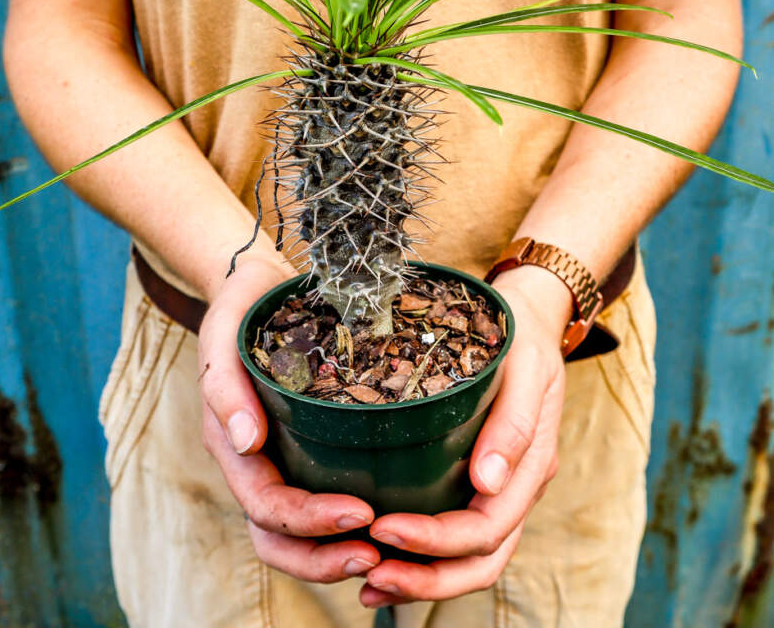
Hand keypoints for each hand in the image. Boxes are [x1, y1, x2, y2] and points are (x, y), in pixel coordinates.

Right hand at [198, 255, 380, 582]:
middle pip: (277, 536)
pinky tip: (385, 517)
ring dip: (334, 551)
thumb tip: (245, 442)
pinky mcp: (302, 445)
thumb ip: (224, 385)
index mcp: (230, 442)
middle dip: (322, 555)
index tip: (362, 512)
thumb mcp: (224, 332)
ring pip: (296, 532)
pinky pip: (317, 497)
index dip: (308, 521)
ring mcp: (276, 457)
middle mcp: (253, 461)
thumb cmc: (241, 307)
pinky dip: (342, 523)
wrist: (256, 285)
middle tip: (377, 553)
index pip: (265, 504)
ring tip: (385, 552)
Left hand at [360, 266, 569, 607]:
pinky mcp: (480, 479)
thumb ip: (513, 423)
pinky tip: (383, 556)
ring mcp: (502, 487)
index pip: (487, 527)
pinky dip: (425, 556)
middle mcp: (518, 486)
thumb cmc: (521, 336)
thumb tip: (489, 481)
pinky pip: (459, 534)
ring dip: (422, 579)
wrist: (529, 315)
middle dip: (427, 577)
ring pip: (471, 559)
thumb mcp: (524, 367)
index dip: (437, 541)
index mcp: (532, 465)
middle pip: (480, 560)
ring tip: (368, 584)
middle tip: (370, 577)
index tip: (384, 529)